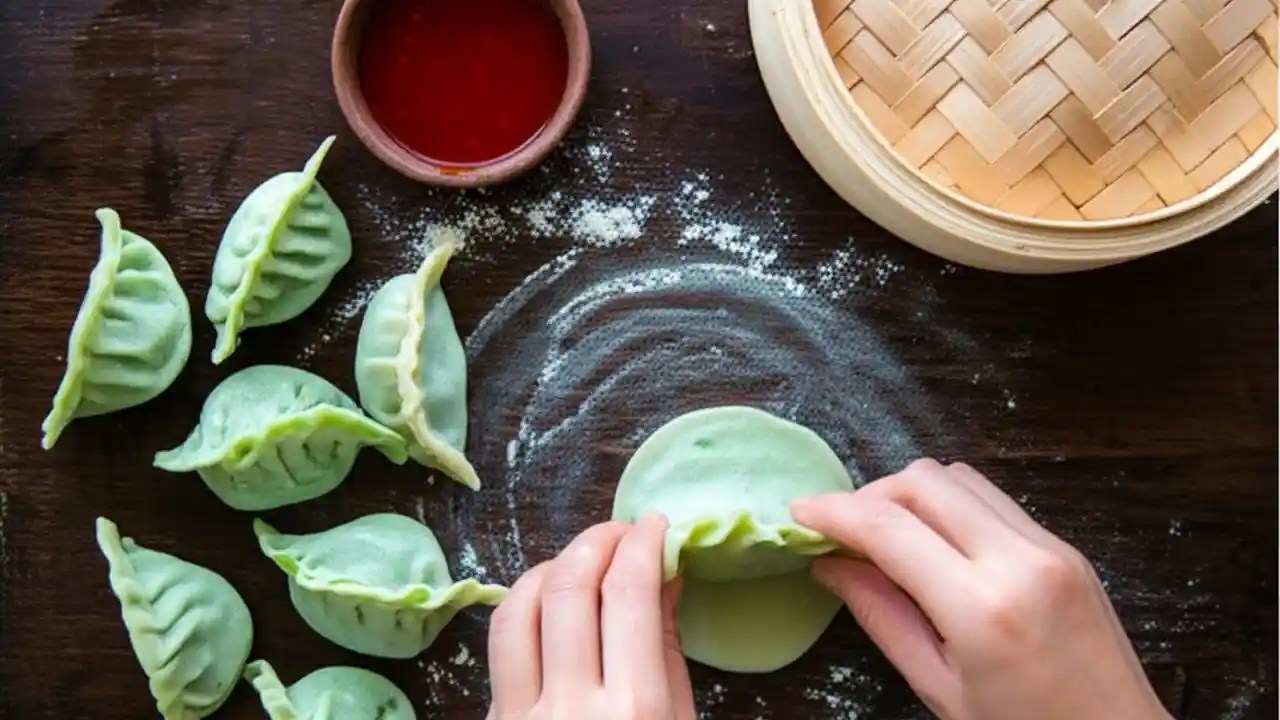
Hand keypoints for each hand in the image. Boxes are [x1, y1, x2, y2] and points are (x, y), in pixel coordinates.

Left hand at [486, 514, 695, 719]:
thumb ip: (667, 649)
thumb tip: (663, 573)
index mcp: (633, 708)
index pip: (627, 593)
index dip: (642, 544)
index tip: (654, 526)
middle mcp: (569, 705)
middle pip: (567, 588)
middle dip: (596, 541)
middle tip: (620, 534)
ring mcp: (519, 714)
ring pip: (516, 609)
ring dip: (550, 570)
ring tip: (580, 565)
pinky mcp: (492, 719)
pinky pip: (500, 648)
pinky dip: (525, 610)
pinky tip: (549, 606)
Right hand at [793, 459, 1169, 719]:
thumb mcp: (940, 689)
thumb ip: (881, 617)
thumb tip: (830, 565)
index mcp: (983, 608)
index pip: (889, 527)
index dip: (834, 512)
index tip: (800, 514)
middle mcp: (1021, 560)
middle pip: (923, 481)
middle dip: (871, 495)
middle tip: (842, 533)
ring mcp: (1051, 547)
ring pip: (959, 478)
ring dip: (912, 496)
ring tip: (886, 539)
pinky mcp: (1066, 547)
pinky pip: (993, 500)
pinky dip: (950, 508)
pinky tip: (933, 545)